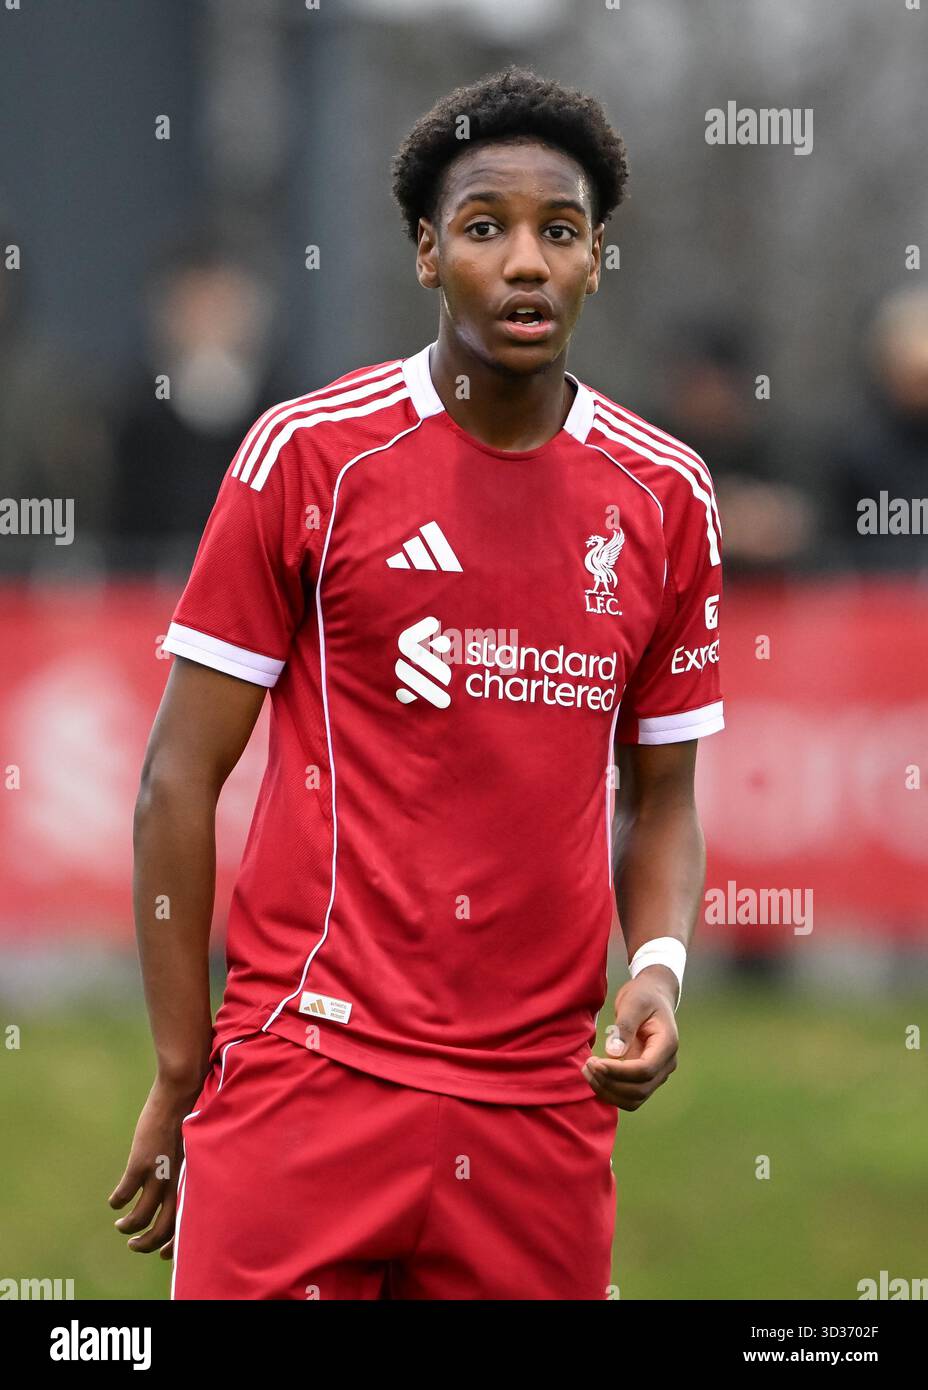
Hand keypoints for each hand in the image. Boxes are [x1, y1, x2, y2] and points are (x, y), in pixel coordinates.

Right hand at [108, 1074, 203, 1258]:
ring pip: (141, 1217)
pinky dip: (118, 1202)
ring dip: (129, 1227)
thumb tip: (181, 1180)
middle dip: (146, 1244)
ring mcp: (158, 1173)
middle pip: (162, 1229)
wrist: (182, 1091)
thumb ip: (189, 1168)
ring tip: (121, 1226)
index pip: (186, 1223)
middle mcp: (177, 1181)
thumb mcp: (196, 1148)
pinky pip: (124, 1193)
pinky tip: (115, 1202)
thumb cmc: (192, 1114)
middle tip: (134, 1244)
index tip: (163, 1254)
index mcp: (192, 1179)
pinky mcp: (140, 1162)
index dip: (173, 1244)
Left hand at [581, 967, 678, 1108]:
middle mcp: (666, 1064)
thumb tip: (613, 1054)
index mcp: (667, 1044)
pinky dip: (610, 1092)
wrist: (653, 996)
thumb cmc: (643, 996)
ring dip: (608, 1092)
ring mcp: (657, 1073)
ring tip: (587, 1071)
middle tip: (587, 1065)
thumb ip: (625, 1027)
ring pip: (634, 1099)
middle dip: (609, 1083)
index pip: (645, 1070)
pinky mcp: (645, 1077)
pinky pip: (629, 1096)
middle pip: (639, 1090)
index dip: (618, 1071)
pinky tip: (594, 1076)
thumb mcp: (633, 1003)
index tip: (595, 1062)